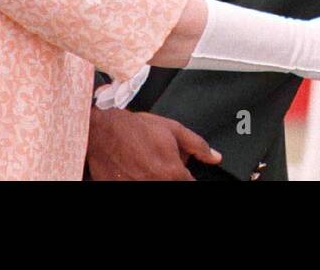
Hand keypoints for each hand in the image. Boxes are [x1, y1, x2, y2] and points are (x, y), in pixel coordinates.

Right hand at [87, 108, 221, 180]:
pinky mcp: (120, 190)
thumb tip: (215, 157)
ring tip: (148, 165)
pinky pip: (138, 187)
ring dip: (156, 178)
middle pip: (174, 185)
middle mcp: (155, 184)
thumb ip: (198, 145)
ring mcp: (137, 189)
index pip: (190, 184)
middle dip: (172, 176)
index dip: (187, 177)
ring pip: (156, 186)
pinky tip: (135, 169)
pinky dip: (140, 179)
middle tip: (161, 163)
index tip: (184, 174)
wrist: (103, 131)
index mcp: (172, 173)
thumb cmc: (136, 129)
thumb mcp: (173, 129)